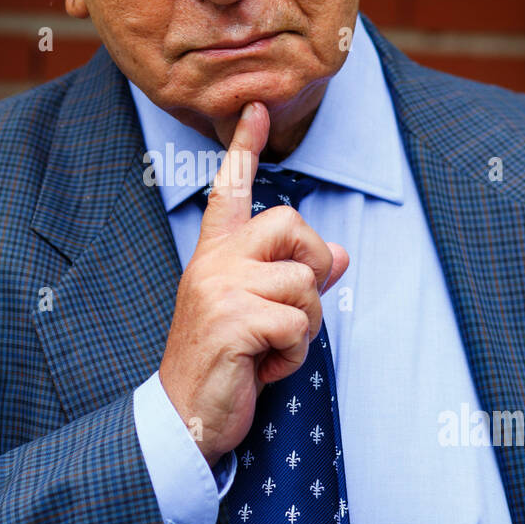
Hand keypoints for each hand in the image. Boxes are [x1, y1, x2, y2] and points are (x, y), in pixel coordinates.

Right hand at [158, 100, 348, 466]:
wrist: (184, 415)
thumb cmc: (224, 361)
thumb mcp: (257, 312)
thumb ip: (291, 277)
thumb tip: (339, 254)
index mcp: (214, 254)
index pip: (230, 190)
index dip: (244, 148)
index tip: (257, 108)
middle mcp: (213, 262)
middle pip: (291, 225)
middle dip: (311, 264)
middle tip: (292, 307)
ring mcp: (221, 289)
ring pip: (305, 283)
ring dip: (305, 326)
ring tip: (271, 348)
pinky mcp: (234, 321)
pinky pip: (298, 324)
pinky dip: (294, 354)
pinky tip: (264, 367)